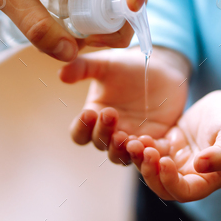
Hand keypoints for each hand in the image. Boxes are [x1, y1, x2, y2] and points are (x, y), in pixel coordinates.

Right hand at [59, 47, 190, 164]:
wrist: (159, 70)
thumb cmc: (126, 67)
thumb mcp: (104, 64)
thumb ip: (82, 68)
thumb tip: (61, 74)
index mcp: (94, 117)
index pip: (80, 133)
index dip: (82, 127)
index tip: (89, 112)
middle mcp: (110, 132)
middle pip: (101, 144)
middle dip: (104, 132)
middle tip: (111, 115)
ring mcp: (131, 139)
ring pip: (121, 156)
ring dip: (122, 150)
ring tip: (129, 138)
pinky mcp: (154, 142)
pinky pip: (148, 155)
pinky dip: (147, 153)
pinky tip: (149, 142)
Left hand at [127, 87, 220, 201]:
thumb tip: (200, 166)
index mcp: (207, 180)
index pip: (184, 192)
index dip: (170, 181)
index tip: (163, 161)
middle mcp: (190, 175)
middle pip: (162, 185)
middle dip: (149, 172)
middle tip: (144, 150)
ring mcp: (177, 160)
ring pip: (152, 169)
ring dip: (141, 159)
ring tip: (135, 141)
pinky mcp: (169, 145)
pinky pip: (150, 151)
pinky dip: (142, 146)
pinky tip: (137, 134)